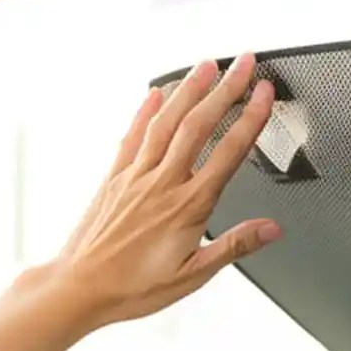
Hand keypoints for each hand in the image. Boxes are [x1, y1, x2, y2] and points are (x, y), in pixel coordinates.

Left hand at [56, 52, 280, 326]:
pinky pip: (133, 135)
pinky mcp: (115, 178)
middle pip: (199, 125)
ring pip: (166, 122)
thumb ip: (235, 246)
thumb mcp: (194, 275)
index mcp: (188, 207)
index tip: (264, 94)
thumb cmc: (134, 286)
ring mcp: (136, 176)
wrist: (79, 287)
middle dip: (225, 89)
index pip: (228, 153)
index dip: (250, 119)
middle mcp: (162, 183)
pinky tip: (157, 93)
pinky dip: (146, 110)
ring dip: (189, 89)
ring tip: (207, 65)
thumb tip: (271, 229)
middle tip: (244, 62)